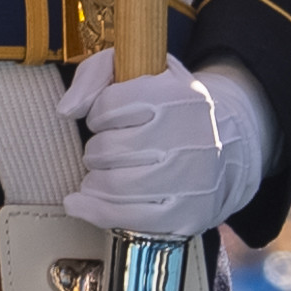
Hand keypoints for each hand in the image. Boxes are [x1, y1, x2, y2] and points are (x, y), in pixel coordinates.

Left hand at [57, 51, 270, 237]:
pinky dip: (94, 211)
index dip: (97, 114)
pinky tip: (81, 202)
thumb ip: (96, 73)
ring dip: (95, 180)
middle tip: (108, 149)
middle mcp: (189, 136)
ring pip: (112, 185)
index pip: (107, 106)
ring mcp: (190, 180)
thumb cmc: (168, 110)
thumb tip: (67, 109)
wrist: (223, 149)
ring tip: (103, 172)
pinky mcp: (186, 215)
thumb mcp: (140, 72)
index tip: (106, 118)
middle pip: (107, 149)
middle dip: (96, 150)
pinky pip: (126, 218)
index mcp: (178, 95)